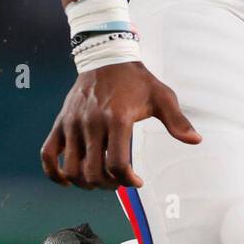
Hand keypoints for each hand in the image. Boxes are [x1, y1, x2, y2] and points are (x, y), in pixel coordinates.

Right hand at [41, 62, 200, 189]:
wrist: (107, 57)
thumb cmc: (137, 79)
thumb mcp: (162, 96)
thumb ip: (177, 121)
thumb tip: (196, 140)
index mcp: (118, 119)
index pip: (117, 164)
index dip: (128, 181)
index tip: (137, 181)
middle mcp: (92, 123)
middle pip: (93, 172)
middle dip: (108, 185)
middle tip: (119, 182)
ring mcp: (73, 124)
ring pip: (71, 169)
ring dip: (85, 183)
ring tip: (99, 180)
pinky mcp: (60, 123)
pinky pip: (47, 155)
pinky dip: (54, 173)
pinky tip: (68, 180)